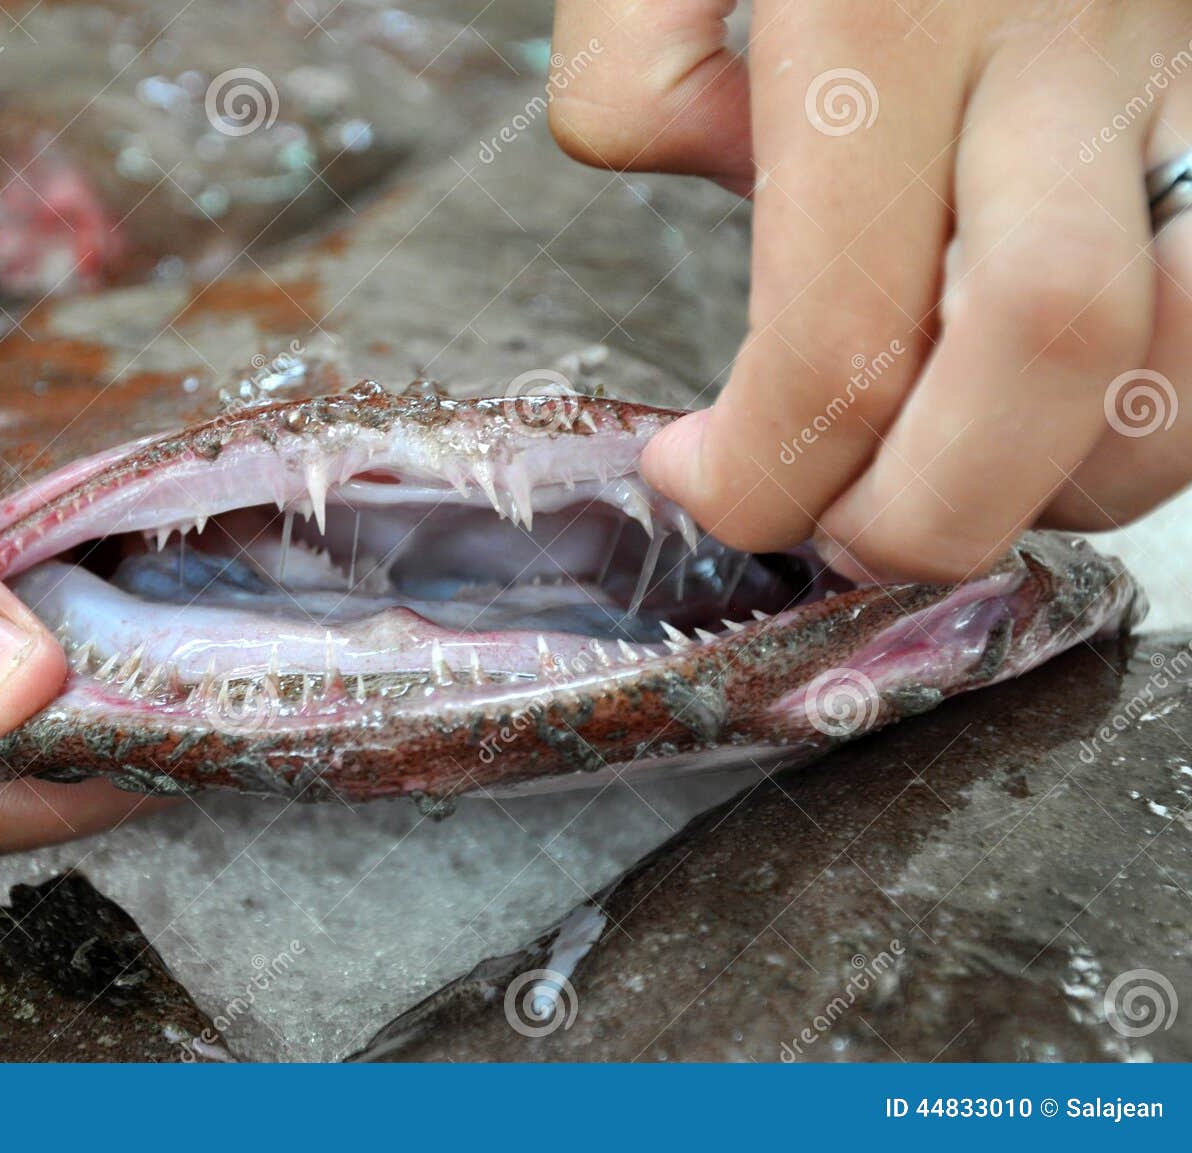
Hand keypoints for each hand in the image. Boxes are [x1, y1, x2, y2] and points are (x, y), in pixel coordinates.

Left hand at [551, 0, 1191, 580]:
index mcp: (880, 10)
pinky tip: (1067, 403)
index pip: (840, 340)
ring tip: (949, 473)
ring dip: (1064, 479)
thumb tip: (710, 172)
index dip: (764, 474)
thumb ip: (638, 57)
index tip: (701, 480)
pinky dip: (1168, 400)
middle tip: (838, 528)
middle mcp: (1065, 38)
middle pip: (1047, 363)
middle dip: (927, 516)